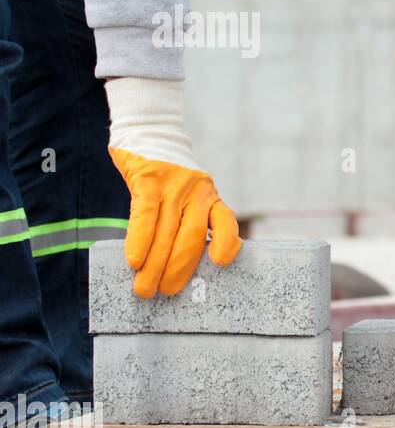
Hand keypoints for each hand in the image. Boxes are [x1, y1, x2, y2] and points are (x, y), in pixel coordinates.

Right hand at [104, 78, 240, 297]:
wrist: (151, 134)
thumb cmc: (170, 179)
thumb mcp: (189, 196)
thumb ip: (188, 222)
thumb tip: (175, 266)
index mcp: (212, 199)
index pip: (226, 223)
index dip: (226, 243)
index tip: (220, 264)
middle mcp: (199, 193)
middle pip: (192, 236)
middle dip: (178, 269)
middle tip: (164, 293)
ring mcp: (174, 186)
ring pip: (167, 231)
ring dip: (155, 264)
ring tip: (144, 289)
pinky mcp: (149, 180)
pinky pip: (145, 215)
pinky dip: (140, 240)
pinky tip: (134, 261)